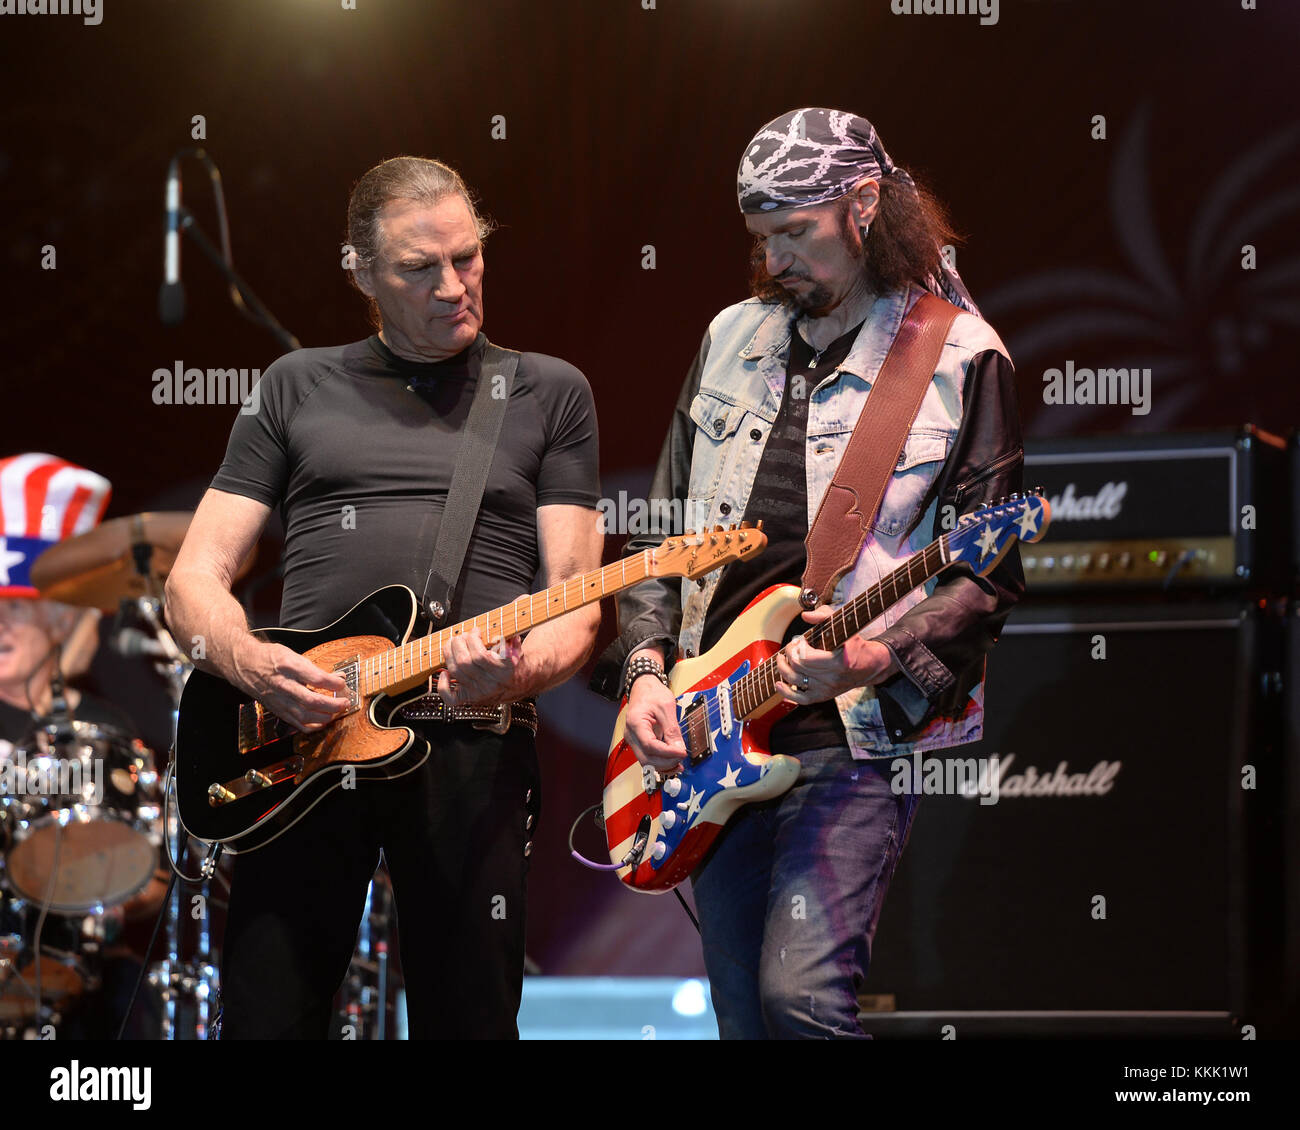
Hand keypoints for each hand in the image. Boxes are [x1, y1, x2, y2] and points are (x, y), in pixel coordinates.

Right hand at [232, 638, 349, 732]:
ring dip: (325, 717)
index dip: (333, 683)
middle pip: (311, 701)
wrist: (245, 665)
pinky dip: (312, 726)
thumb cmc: (270, 658)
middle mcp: (283, 685)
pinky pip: (297, 724)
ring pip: (304, 715)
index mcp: (288, 667)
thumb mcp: (293, 655)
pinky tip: (323, 721)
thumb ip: (315, 669)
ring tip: (337, 711)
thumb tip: (337, 678)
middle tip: (344, 702)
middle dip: (332, 705)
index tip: (342, 683)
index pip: (316, 678)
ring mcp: (279, 700)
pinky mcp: (277, 710)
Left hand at [437, 626, 522, 706]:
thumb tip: (496, 635)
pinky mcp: (470, 698)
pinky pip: (451, 698)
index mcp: (503, 672)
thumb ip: (509, 640)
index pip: (480, 656)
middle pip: (464, 662)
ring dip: (449, 654)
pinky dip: (443, 686)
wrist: (518, 684)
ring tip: (453, 644)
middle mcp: (490, 684)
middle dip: (458, 643)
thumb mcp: (516, 649)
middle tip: (461, 636)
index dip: (473, 639)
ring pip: (455, 672)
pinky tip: (445, 673)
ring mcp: (478, 692)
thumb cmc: (513, 664)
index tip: (475, 631)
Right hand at [624, 671, 685, 773]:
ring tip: (679, 763)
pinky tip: (672, 761)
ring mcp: (634, 739)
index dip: (667, 753)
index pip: (650, 745)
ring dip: (663, 766)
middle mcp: (631, 734)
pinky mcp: (640, 742)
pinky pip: (648, 757)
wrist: (644, 688)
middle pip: (646, 758)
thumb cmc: (652, 693)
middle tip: (682, 757)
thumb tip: (679, 748)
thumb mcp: (666, 707)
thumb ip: (672, 729)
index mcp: (636, 722)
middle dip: (666, 762)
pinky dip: (660, 762)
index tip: (681, 752)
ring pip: (646, 761)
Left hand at [773, 604, 898, 704]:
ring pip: (795, 682)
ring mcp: (827, 689)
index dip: (796, 647)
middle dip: (789, 654)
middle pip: (797, 668)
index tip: (800, 640)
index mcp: (837, 662)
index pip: (804, 658)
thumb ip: (825, 615)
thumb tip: (805, 615)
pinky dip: (787, 693)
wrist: (871, 666)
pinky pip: (801, 699)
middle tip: (792, 646)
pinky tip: (778, 684)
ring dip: (783, 669)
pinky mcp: (824, 696)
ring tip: (782, 659)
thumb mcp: (845, 626)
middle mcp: (831, 678)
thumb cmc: (856, 644)